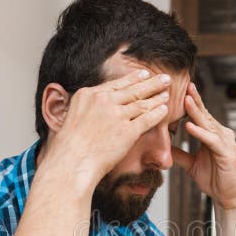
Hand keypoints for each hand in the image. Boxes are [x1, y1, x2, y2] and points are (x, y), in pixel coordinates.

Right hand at [42, 69, 170, 190]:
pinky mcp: (127, 131)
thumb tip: (92, 109)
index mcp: (88, 95)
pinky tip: (165, 110)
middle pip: (133, 89)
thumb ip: (86, 108)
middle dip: (151, 83)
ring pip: (142, 103)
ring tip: (167, 93)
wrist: (71, 161)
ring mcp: (116, 115)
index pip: (116, 84)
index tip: (143, 74)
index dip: (133, 78)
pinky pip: (146, 119)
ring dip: (157, 97)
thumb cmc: (68, 146)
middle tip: (164, 78)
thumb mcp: (72, 117)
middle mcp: (103, 101)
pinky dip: (157, 113)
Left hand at [172, 83, 235, 210]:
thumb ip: (180, 154)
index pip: (200, 115)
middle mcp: (221, 134)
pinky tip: (189, 126)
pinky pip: (211, 140)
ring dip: (196, 112)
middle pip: (205, 114)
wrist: (228, 196)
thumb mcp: (191, 164)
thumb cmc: (213, 179)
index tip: (177, 90)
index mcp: (213, 135)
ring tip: (185, 99)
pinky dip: (200, 133)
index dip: (190, 103)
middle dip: (194, 99)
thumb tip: (164, 146)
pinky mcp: (227, 153)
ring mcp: (225, 142)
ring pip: (208, 124)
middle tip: (184, 84)